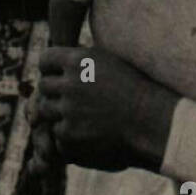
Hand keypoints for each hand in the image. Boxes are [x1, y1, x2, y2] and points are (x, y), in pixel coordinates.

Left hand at [33, 46, 176, 171]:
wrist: (152, 123)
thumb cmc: (134, 90)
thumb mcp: (107, 62)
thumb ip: (80, 59)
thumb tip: (56, 60)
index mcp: (78, 61)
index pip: (45, 60)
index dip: (50, 69)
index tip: (58, 76)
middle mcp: (69, 84)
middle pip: (43, 87)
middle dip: (55, 93)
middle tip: (73, 100)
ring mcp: (67, 111)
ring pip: (46, 111)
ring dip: (60, 114)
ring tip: (83, 116)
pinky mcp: (69, 135)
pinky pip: (56, 134)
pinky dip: (68, 136)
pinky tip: (89, 133)